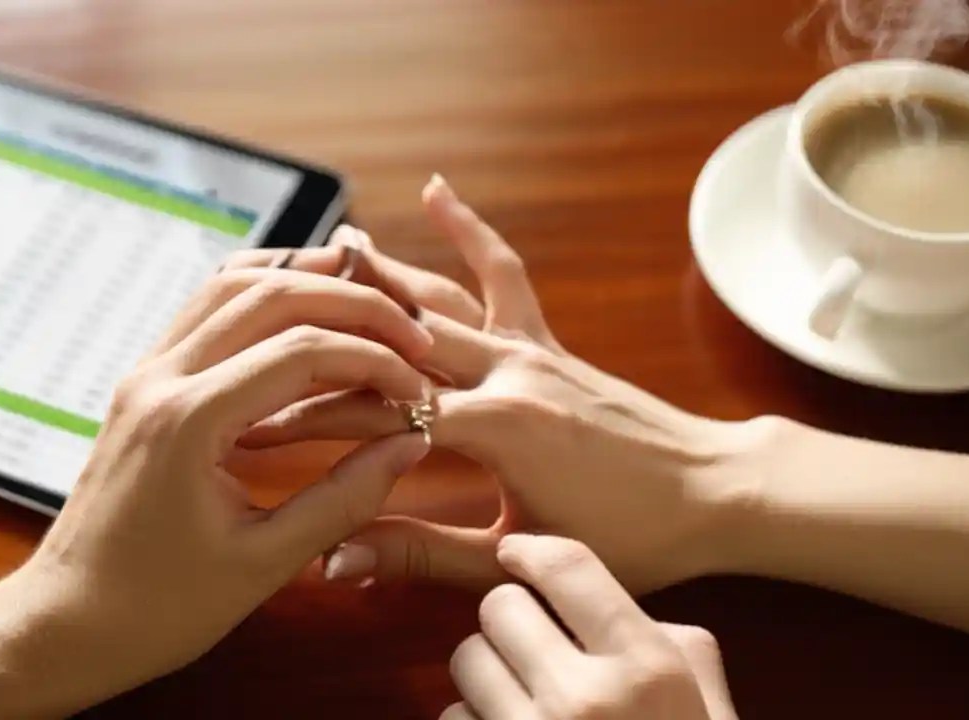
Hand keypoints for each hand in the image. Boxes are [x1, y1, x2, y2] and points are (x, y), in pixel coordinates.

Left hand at [0, 271, 434, 711]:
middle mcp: (160, 378)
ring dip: (305, 281)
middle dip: (352, 302)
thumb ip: (345, 497)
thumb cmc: (158, 609)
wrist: (65, 622)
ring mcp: (145, 374)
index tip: (420, 389)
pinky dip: (262, 297)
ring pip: (231, 284)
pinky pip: (206, 311)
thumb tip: (410, 441)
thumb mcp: (265, 563)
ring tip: (369, 296)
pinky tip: (303, 312)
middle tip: (412, 330)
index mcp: (188, 421)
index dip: (375, 360)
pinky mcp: (144, 384)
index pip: (302, 351)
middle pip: (270, 293)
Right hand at [234, 175, 755, 592]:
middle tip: (258, 341)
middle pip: (392, 345)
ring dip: (376, 276)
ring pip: (438, 298)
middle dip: (322, 347)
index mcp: (495, 427)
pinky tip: (437, 194)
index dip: (309, 420)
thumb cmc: (629, 537)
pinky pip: (503, 274)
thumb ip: (422, 553)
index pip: (377, 412)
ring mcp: (530, 348)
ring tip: (319, 251)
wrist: (715, 491)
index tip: (252, 425)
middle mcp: (507, 372)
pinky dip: (470, 232)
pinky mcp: (549, 341)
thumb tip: (338, 558)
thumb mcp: (516, 557)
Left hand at [442, 535, 736, 719]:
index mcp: (648, 667)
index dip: (532, 551)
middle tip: (534, 647)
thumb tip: (606, 599)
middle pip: (499, 606)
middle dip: (511, 622)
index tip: (517, 555)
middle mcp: (586, 698)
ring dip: (486, 674)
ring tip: (523, 699)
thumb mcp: (706, 705)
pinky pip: (453, 719)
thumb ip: (670, 644)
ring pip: (465, 659)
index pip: (567, 567)